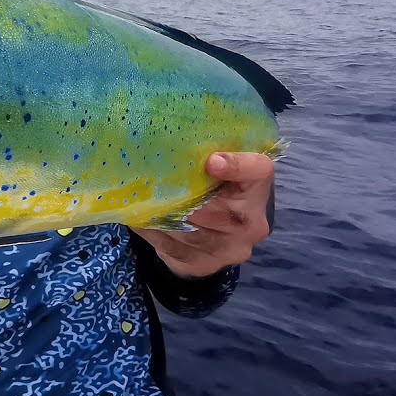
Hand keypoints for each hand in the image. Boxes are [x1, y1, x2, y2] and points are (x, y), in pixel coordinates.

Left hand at [133, 151, 274, 278]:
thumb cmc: (216, 187)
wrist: (219, 235)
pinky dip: (152, 232)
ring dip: (161, 216)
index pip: (258, 172)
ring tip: (138, 199)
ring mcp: (229, 249)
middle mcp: (251, 223)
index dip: (237, 166)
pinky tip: (138, 219)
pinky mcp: (205, 264)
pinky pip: (173, 248)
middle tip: (152, 179)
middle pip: (214, 209)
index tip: (212, 162)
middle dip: (182, 196)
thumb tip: (168, 130)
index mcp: (257, 187)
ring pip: (190, 233)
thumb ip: (208, 152)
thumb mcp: (220, 166)